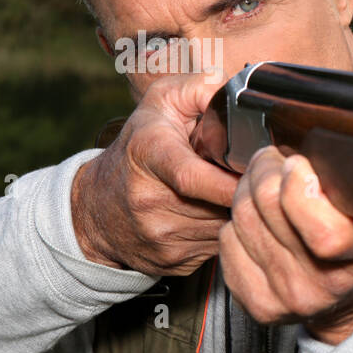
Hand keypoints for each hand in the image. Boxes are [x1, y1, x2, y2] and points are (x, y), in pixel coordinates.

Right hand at [71, 72, 238, 275]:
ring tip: (232, 193)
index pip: (191, 176)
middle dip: (245, 193)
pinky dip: (228, 233)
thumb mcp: (162, 103)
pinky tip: (217, 215)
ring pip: (225, 230)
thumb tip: (242, 94)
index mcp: (149, 156)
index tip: (257, 177)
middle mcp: (150, 201)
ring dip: (239, 214)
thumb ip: (201, 90)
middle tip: (257, 179)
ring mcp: (161, 237)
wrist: (95, 208)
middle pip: (220, 205)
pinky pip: (218, 249)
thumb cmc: (139, 148)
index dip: (228, 182)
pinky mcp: (173, 263)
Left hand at [220, 147, 352, 343]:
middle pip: (267, 206)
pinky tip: (261, 222)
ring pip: (241, 217)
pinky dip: (238, 223)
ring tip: (269, 186)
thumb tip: (324, 144)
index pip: (324, 231)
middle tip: (276, 159)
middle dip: (267, 168)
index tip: (298, 163)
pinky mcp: (256, 303)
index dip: (301, 186)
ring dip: (249, 190)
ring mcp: (287, 297)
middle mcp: (325, 284)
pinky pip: (226, 241)